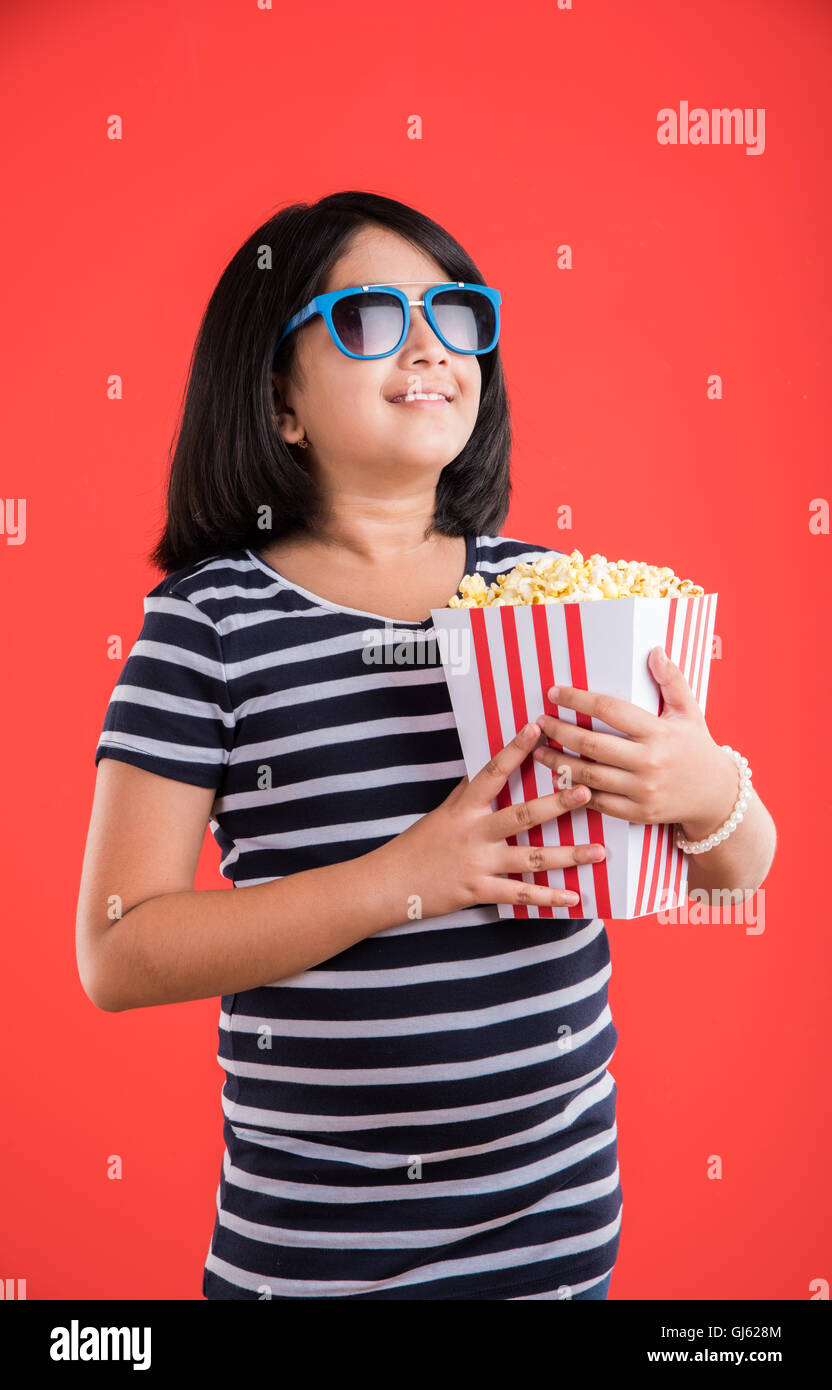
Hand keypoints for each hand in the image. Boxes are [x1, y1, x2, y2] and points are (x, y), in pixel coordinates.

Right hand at [393, 722, 606, 918]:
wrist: (390, 883)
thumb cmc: (418, 844)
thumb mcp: (443, 811)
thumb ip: (470, 791)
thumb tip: (489, 763)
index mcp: (464, 807)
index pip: (493, 771)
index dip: (515, 748)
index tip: (538, 727)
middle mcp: (474, 832)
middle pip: (521, 816)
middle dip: (557, 804)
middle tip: (587, 792)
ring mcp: (478, 863)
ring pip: (530, 859)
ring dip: (568, 856)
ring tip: (599, 851)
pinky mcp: (478, 890)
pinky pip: (520, 894)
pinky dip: (548, 897)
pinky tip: (574, 897)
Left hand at [531, 646, 739, 841]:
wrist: (717, 797)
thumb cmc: (698, 748)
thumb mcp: (689, 712)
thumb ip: (672, 681)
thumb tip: (655, 651)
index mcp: (659, 732)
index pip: (609, 710)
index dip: (577, 699)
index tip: (554, 692)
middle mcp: (649, 762)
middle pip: (590, 744)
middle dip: (559, 731)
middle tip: (540, 722)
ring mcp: (643, 790)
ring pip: (588, 775)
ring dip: (557, 762)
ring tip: (538, 750)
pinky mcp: (638, 813)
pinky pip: (598, 802)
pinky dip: (575, 791)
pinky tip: (558, 779)